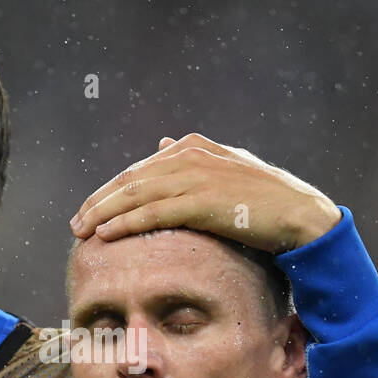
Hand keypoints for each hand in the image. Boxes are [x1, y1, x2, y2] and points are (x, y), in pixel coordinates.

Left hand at [69, 133, 342, 251]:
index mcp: (194, 147)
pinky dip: (125, 223)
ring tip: (82, 231)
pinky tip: (105, 234)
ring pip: (135, 195)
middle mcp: (190, 156)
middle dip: (99, 201)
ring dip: (103, 213)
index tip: (92, 209)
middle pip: (131, 179)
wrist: (301, 216)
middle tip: (76, 222)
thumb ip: (192, 159)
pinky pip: (153, 213)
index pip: (140, 169)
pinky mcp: (202, 202)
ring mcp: (196, 177)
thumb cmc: (265, 201)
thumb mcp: (227, 169)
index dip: (111, 190)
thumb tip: (162, 143)